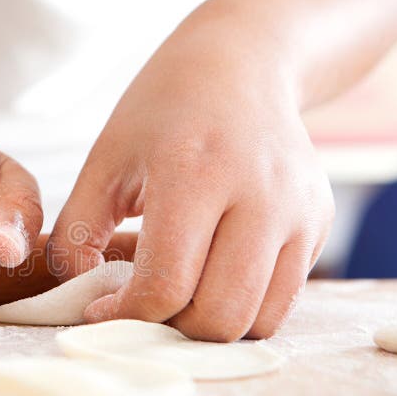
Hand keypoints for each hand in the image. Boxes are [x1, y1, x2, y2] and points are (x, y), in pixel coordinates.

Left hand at [47, 33, 333, 341]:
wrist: (240, 67)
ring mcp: (299, 211)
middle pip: (218, 316)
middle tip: (141, 305)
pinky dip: (243, 307)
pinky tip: (211, 278)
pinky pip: (282, 300)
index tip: (100, 309)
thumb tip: (82, 293)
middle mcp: (260, 195)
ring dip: (208, 325)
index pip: (166, 284)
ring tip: (176, 295)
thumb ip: (77, 231)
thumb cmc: (162, 114)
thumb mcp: (103, 162)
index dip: (125, 315)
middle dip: (168, 328)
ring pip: (257, 320)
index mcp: (194, 172)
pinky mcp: (319, 222)